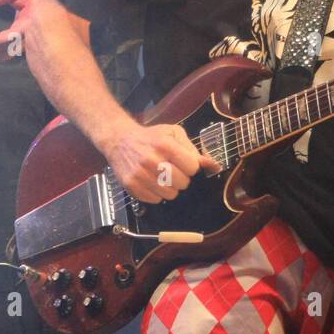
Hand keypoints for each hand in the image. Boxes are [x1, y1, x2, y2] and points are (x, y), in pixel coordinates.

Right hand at [101, 120, 222, 203]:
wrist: (119, 140)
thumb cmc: (151, 137)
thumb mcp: (173, 134)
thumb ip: (193, 149)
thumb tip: (213, 165)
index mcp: (165, 145)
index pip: (192, 167)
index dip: (190, 166)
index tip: (183, 162)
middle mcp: (152, 160)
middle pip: (182, 183)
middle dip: (181, 178)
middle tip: (172, 170)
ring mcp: (140, 175)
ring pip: (170, 194)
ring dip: (170, 187)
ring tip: (161, 176)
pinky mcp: (132, 186)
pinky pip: (155, 200)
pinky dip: (156, 193)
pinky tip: (151, 181)